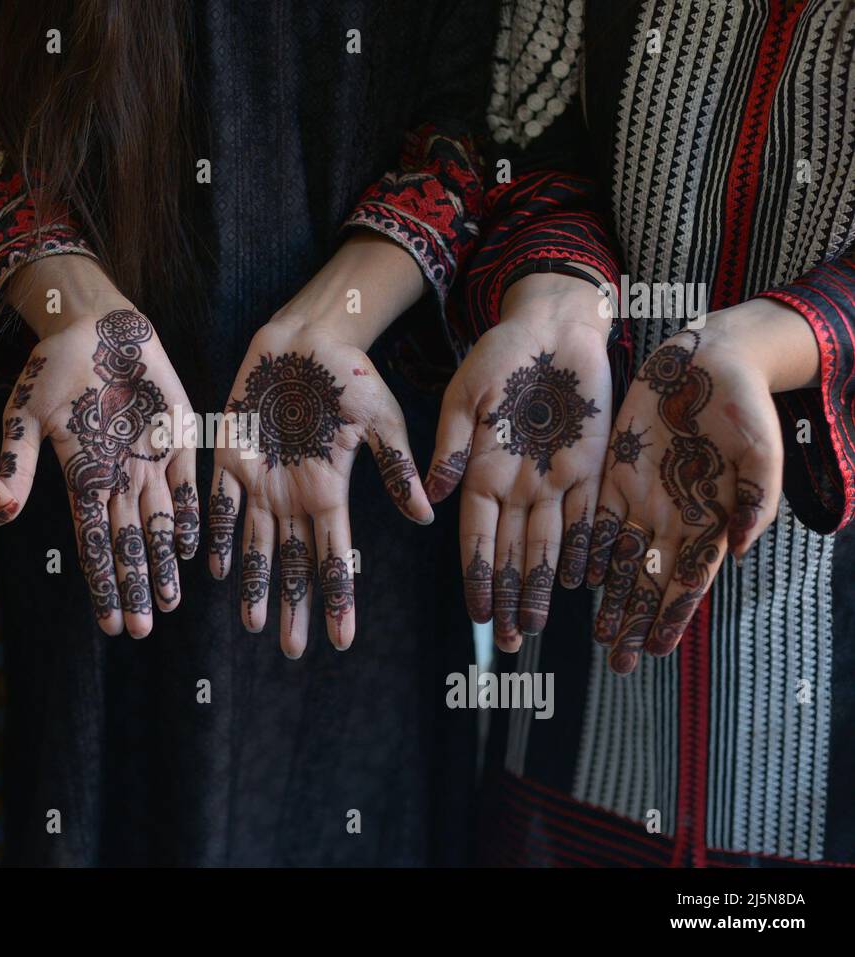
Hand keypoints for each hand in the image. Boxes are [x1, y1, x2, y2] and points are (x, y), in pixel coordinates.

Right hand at [0, 306, 197, 637]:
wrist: (92, 324)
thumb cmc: (52, 367)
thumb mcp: (25, 416)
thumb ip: (19, 463)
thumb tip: (0, 513)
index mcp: (84, 477)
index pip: (94, 542)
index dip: (102, 582)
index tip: (107, 621)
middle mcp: (119, 477)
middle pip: (128, 543)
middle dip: (135, 586)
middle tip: (142, 630)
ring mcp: (149, 459)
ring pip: (158, 522)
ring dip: (163, 563)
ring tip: (168, 604)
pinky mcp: (177, 435)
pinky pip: (187, 483)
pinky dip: (189, 514)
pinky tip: (192, 548)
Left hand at [211, 314, 431, 657]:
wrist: (307, 336)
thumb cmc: (349, 372)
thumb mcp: (379, 420)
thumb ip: (396, 468)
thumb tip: (426, 517)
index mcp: (331, 490)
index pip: (336, 557)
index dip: (339, 599)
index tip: (342, 641)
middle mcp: (295, 495)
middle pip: (295, 563)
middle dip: (295, 606)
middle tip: (292, 650)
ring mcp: (262, 478)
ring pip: (255, 544)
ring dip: (255, 584)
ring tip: (253, 625)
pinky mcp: (231, 455)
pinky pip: (219, 502)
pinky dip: (216, 533)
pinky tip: (215, 568)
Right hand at [424, 272, 611, 651]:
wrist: (554, 324)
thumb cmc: (502, 352)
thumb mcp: (467, 394)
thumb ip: (453, 445)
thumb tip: (432, 496)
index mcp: (481, 471)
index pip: (478, 537)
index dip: (479, 577)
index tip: (479, 616)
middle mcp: (517, 484)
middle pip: (512, 553)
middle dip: (511, 598)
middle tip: (514, 643)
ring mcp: (555, 478)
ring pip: (549, 545)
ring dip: (542, 587)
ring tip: (540, 627)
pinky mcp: (591, 464)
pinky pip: (588, 516)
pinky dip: (585, 549)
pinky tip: (582, 582)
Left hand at [589, 303, 797, 672]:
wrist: (709, 362)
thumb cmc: (745, 406)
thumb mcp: (761, 451)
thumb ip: (754, 501)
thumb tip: (739, 547)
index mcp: (711, 518)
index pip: (688, 579)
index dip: (672, 615)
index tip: (657, 651)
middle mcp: (674, 516)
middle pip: (651, 580)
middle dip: (636, 620)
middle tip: (618, 660)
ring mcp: (643, 498)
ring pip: (621, 559)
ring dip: (611, 598)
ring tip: (598, 633)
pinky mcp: (617, 474)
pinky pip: (598, 521)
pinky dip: (588, 550)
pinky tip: (577, 578)